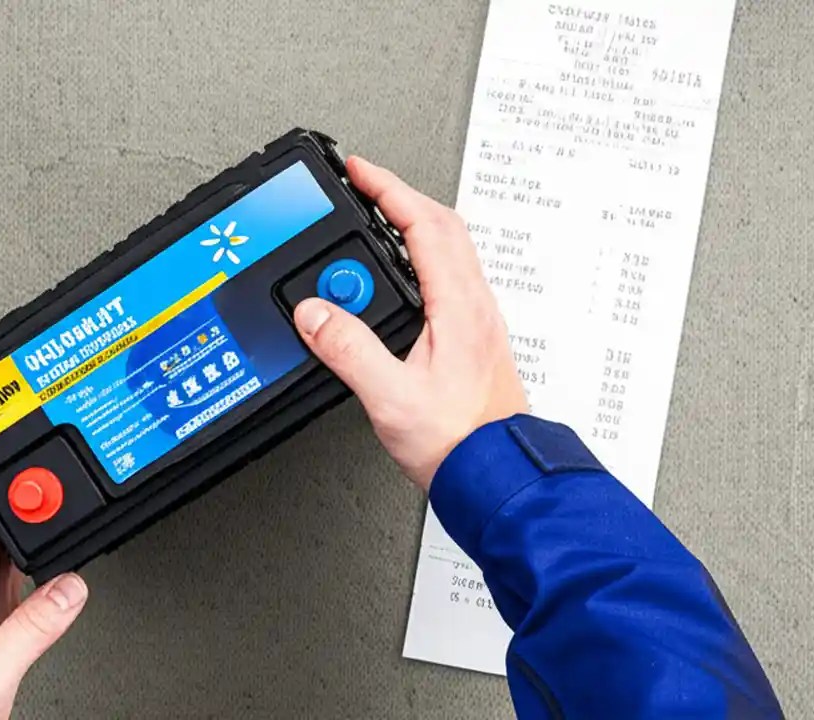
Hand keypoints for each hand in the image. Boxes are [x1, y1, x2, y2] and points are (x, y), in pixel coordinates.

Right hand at [293, 156, 527, 489]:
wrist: (498, 477)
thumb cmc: (461, 442)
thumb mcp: (391, 397)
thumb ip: (349, 350)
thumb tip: (315, 312)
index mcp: (459, 307)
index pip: (425, 224)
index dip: (389, 189)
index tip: (359, 169)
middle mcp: (474, 307)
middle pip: (442, 226)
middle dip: (399, 197)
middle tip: (362, 187)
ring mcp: (477, 322)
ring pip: (448, 251)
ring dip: (411, 227)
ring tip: (373, 224)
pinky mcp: (473, 340)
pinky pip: (447, 279)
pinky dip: (418, 259)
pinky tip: (397, 279)